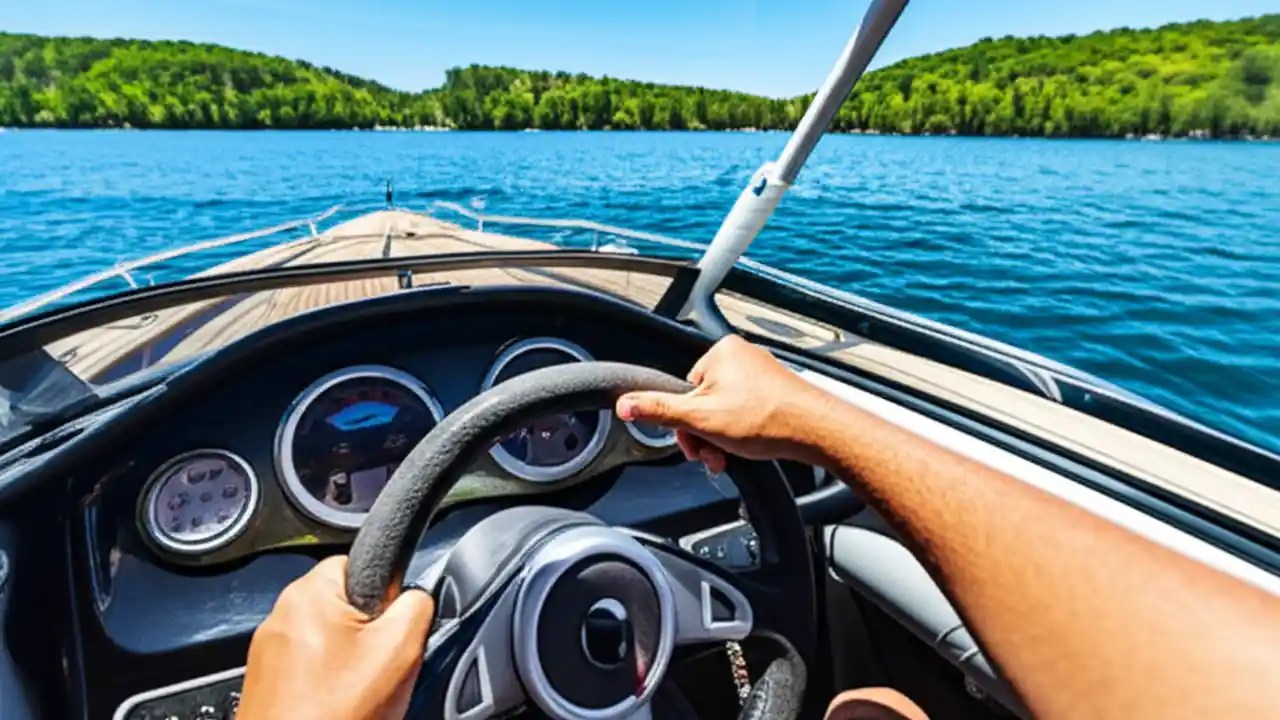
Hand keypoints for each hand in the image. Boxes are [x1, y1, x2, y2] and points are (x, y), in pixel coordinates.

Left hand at [238, 556, 435, 719]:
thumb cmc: (334, 716)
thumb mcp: (400, 649)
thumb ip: (417, 605)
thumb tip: (418, 596)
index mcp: (308, 594)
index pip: (359, 561)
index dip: (387, 592)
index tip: (391, 624)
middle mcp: (280, 616)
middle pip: (345, 604)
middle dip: (369, 632)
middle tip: (380, 665)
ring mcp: (270, 652)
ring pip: (329, 639)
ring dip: (349, 661)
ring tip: (358, 692)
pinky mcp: (268, 683)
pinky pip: (311, 668)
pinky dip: (329, 683)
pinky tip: (340, 706)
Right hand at [616, 335, 831, 471]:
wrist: (816, 431)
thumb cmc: (767, 419)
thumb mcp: (701, 419)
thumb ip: (660, 411)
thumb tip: (626, 403)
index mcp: (720, 351)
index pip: (683, 390)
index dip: (686, 422)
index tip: (696, 442)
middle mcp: (741, 356)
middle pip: (703, 402)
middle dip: (706, 433)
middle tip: (716, 454)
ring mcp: (760, 373)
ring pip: (724, 410)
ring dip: (723, 437)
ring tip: (734, 454)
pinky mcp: (775, 390)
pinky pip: (746, 411)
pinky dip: (743, 431)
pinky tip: (752, 446)